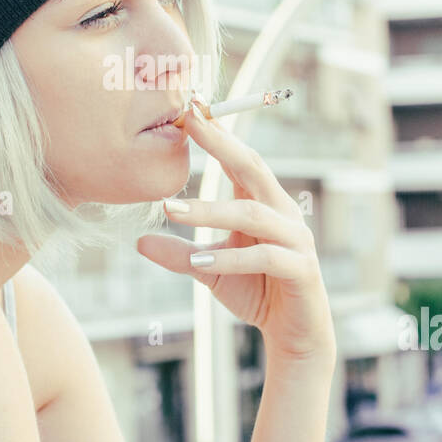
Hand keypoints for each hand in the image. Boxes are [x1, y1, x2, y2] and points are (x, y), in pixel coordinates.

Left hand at [135, 96, 336, 363]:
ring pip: (251, 214)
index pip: (239, 159)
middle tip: (188, 123)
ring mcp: (296, 240)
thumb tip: (139, 240)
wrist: (294, 335)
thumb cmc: (256, 291)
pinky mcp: (301, 269)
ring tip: (171, 210)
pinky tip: (199, 259)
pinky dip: (231, 258)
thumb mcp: (208, 271)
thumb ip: (179, 254)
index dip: (217, 133)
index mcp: (262, 203)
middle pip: (252, 168)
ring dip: (210, 210)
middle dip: (221, 143)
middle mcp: (282, 213)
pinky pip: (266, 257)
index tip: (190, 106)